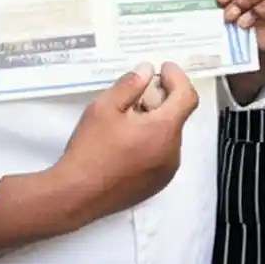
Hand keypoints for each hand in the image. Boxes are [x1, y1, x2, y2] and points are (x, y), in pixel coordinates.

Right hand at [53, 62, 199, 221]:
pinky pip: (162, 154)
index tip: (164, 68)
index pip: (187, 96)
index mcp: (164, 130)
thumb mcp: (104, 107)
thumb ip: (130, 85)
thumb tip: (147, 71)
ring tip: (127, 119)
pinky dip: (152, 141)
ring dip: (156, 121)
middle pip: (177, 116)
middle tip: (137, 93)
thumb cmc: (91, 149)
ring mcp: (166, 171)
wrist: (77, 195)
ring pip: (169, 136)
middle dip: (162, 99)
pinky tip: (126, 142)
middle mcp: (173, 152)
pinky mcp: (156, 184)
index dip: (178, 78)